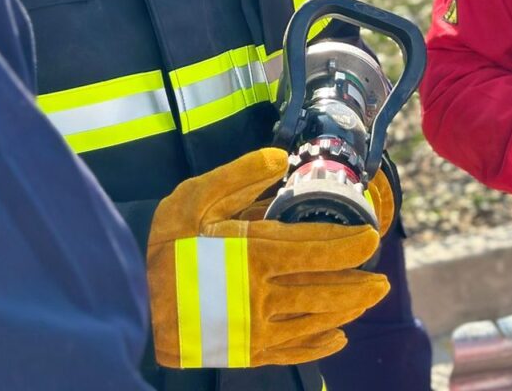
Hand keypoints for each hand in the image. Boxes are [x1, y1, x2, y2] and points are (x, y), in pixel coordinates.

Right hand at [148, 148, 389, 368]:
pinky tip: (336, 340)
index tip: (372, 238)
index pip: (320, 249)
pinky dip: (318, 347)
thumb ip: (239, 175)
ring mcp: (256, 328)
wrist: (127, 302)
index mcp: (256, 253)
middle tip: (384, 280)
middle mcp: (263, 295)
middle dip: (360, 284)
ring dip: (348, 311)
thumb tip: (281, 158)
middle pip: (327, 290)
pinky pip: (291, 353)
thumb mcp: (194, 198)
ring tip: (368, 301)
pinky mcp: (245, 352)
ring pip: (315, 321)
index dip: (351, 245)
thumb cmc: (163, 247)